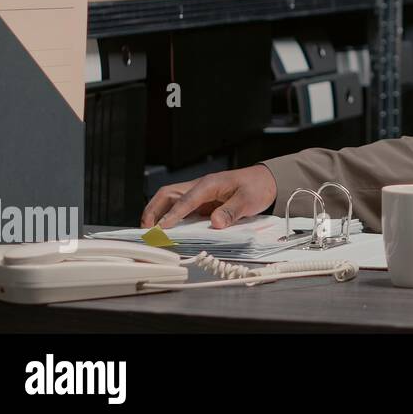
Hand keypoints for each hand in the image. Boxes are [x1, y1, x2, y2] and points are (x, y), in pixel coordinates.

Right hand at [140, 165, 278, 229]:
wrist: (266, 181)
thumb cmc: (257, 186)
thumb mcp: (248, 200)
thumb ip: (231, 211)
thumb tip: (216, 223)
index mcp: (209, 184)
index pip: (185, 200)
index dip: (173, 214)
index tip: (162, 228)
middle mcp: (200, 187)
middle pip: (168, 195)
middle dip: (154, 210)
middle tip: (146, 230)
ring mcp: (199, 195)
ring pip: (170, 200)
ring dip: (158, 213)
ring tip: (150, 232)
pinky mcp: (202, 203)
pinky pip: (181, 209)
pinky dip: (170, 217)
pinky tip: (168, 231)